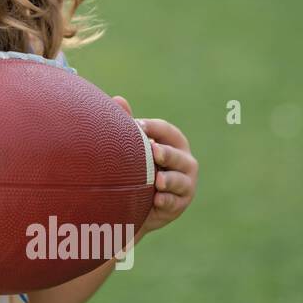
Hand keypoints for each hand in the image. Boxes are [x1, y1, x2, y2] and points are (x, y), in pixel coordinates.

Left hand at [111, 96, 197, 236]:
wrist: (136, 203)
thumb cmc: (137, 167)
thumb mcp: (134, 148)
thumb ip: (128, 126)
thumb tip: (117, 99)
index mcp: (172, 143)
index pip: (167, 131)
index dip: (154, 128)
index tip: (137, 126)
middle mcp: (184, 162)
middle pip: (177, 155)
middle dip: (166, 153)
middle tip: (154, 151)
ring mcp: (185, 183)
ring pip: (180, 180)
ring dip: (169, 179)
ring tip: (158, 180)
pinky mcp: (180, 203)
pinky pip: (175, 202)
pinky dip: (167, 201)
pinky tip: (157, 200)